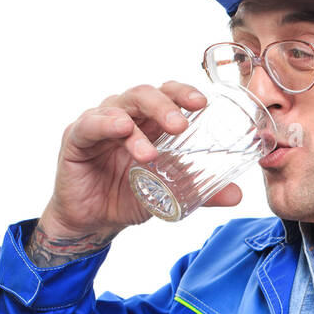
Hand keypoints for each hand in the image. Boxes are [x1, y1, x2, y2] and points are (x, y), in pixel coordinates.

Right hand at [39, 81, 243, 240]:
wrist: (94, 220)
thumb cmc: (129, 196)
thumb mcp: (169, 193)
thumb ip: (201, 192)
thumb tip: (237, 195)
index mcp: (149, 122)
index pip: (167, 94)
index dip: (184, 93)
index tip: (203, 103)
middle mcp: (125, 114)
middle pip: (145, 94)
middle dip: (165, 105)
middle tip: (181, 125)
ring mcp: (99, 123)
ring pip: (120, 108)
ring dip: (139, 125)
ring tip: (151, 152)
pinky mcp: (76, 137)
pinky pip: (90, 124)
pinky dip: (105, 123)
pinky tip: (120, 129)